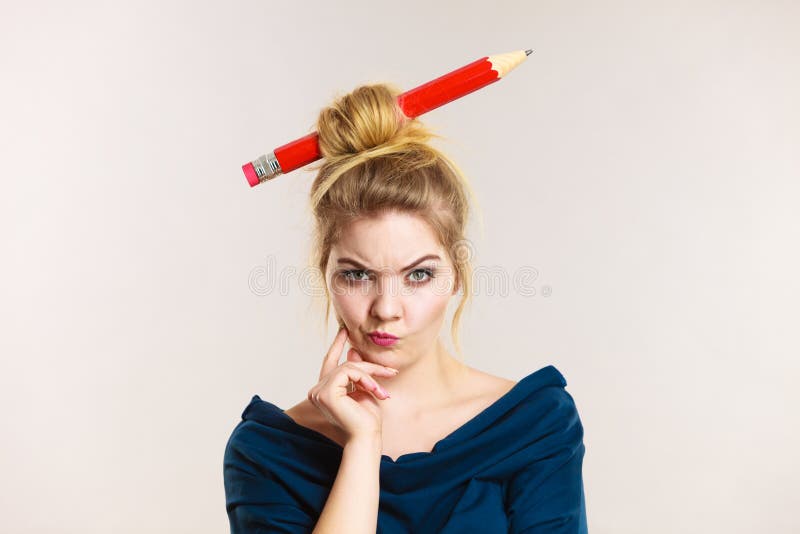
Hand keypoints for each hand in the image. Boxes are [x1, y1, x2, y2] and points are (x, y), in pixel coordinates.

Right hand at [307, 326, 398, 441]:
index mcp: (325, 390)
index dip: (336, 345)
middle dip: (369, 367)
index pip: (329, 363)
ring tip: (382, 391)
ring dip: (370, 375)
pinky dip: (365, 379)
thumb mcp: (364, 389)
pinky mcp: (326, 393)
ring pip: (348, 367)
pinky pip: (348, 372)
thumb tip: (352, 351)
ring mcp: (318, 392)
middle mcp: (317, 391)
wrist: (367, 436)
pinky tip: (375, 391)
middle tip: (391, 372)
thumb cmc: (367, 418)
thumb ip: (356, 371)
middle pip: (344, 365)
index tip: (343, 329)